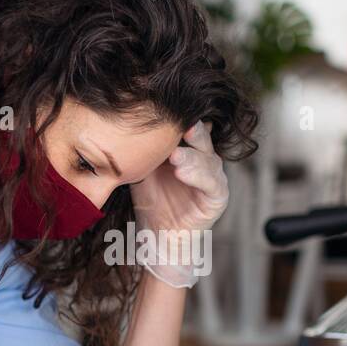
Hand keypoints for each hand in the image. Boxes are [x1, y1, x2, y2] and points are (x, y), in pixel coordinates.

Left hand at [130, 121, 228, 287]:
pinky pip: (212, 183)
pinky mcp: (218, 196)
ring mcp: (214, 175)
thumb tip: (128, 118)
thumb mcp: (144, 167)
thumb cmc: (150, 198)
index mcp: (188, 146)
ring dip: (191, 156)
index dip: (176, 118)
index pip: (186, 125)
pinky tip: (181, 172)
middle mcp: (204, 156)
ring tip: (175, 156)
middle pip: (201, 136)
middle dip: (189, 130)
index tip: (161, 110)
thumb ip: (145, 146)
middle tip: (177, 125)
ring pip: (207, 159)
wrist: (156, 235)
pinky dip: (198, 176)